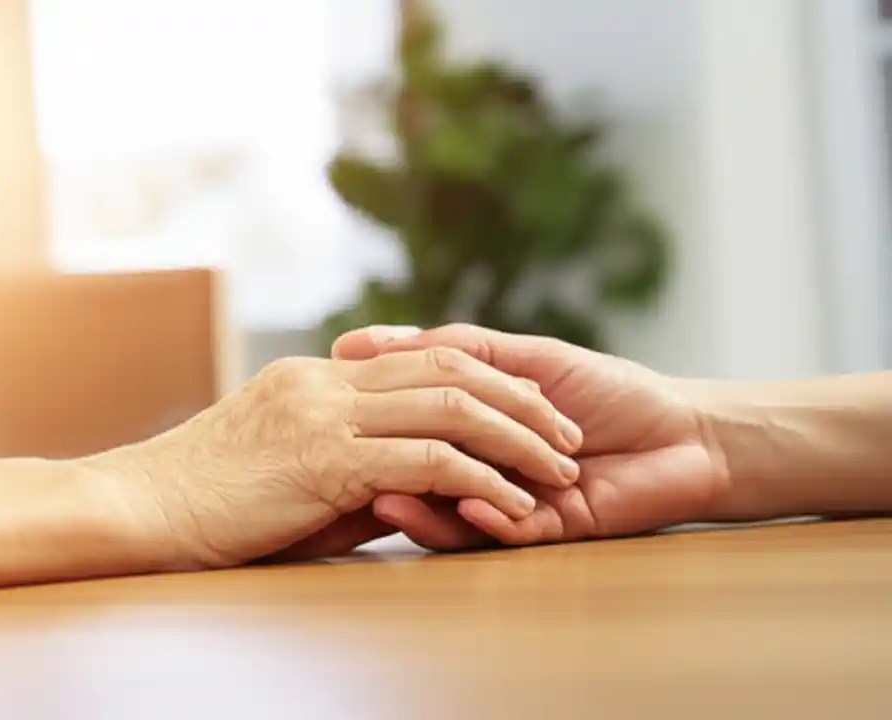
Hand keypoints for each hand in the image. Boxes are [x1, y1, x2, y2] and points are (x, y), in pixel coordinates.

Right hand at [96, 350, 582, 567]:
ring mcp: (327, 415)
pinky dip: (482, 478)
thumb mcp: (283, 473)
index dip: (487, 379)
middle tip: (567, 429)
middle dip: (520, 398)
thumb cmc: (205, 503)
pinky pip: (428, 460)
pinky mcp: (326, 459)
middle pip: (451, 369)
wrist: (140, 507)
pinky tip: (515, 500)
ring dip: (517, 435)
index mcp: (317, 377)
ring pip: (451, 407)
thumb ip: (351, 471)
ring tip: (562, 463)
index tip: (529, 406)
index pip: (422, 359)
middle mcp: (328, 383)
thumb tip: (413, 494)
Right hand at [332, 324, 729, 547]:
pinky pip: (504, 534)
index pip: (404, 416)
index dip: (367, 409)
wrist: (686, 433)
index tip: (327, 396)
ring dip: (424, 508)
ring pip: (451, 513)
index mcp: (468, 423)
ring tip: (390, 502)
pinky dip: (485, 519)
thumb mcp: (518, 355)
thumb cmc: (608, 388)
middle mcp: (481, 464)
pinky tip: (473, 505)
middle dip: (384, 467)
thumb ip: (451, 349)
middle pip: (418, 469)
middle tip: (342, 464)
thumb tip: (370, 340)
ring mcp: (510, 501)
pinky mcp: (544, 533)